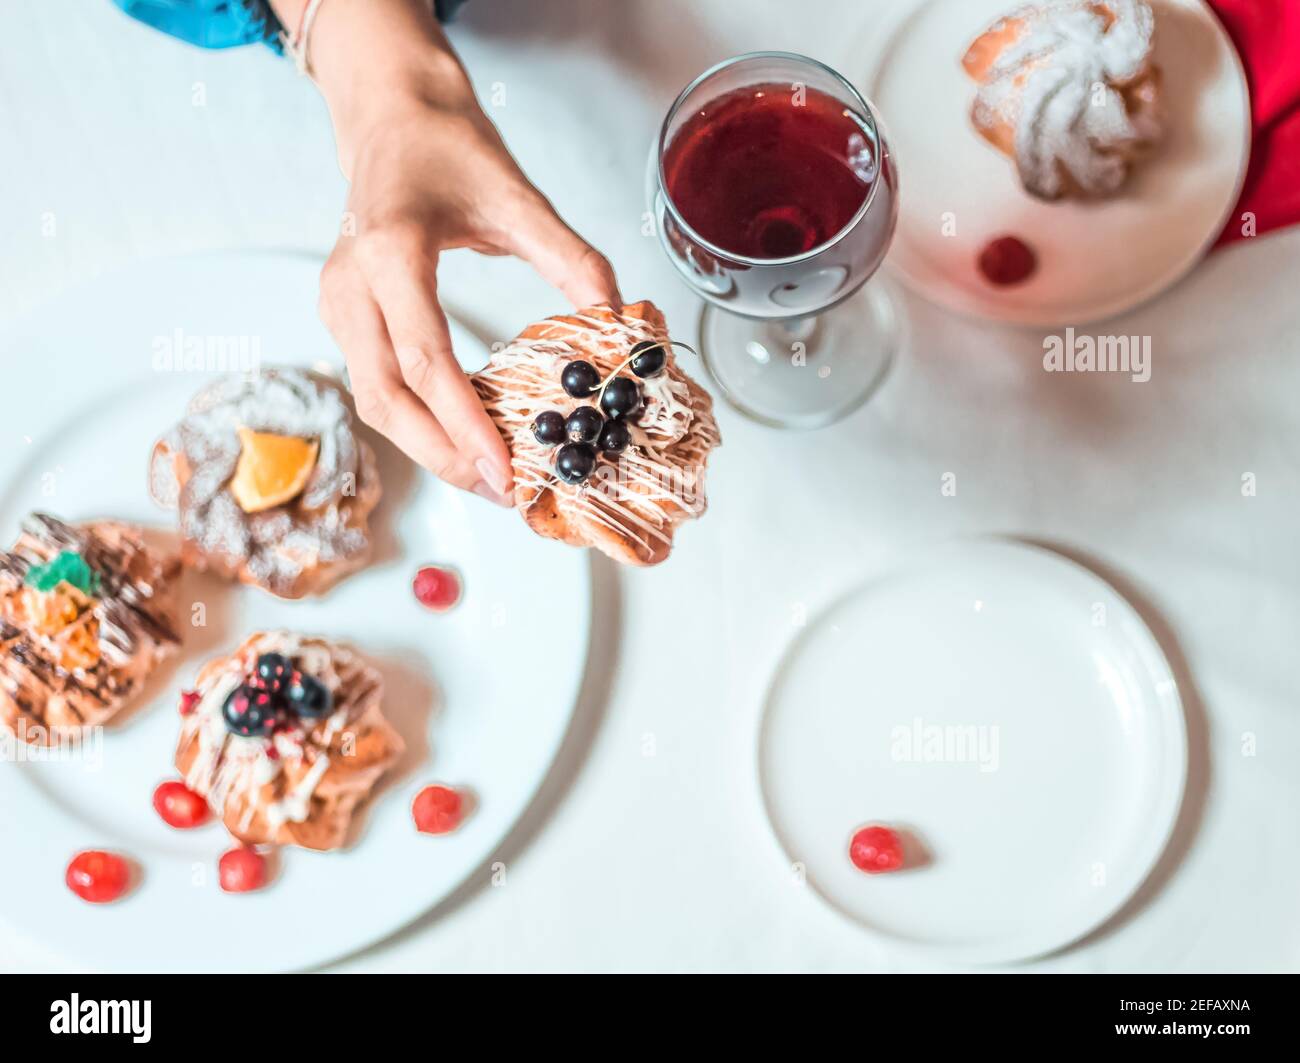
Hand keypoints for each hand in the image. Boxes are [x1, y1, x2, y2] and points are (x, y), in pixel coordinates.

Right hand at [301, 0, 620, 503]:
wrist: (391, 116)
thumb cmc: (450, 148)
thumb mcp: (520, 197)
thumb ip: (573, 261)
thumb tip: (620, 326)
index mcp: (389, 251)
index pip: (424, 359)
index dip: (465, 423)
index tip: (506, 470)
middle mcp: (348, 285)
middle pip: (387, 399)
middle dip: (445, 455)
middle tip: (504, 491)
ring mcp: (336, 304)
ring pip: (374, 402)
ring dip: (429, 448)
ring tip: (490, 477)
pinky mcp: (342, 316)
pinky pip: (375, 386)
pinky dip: (417, 422)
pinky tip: (464, 439)